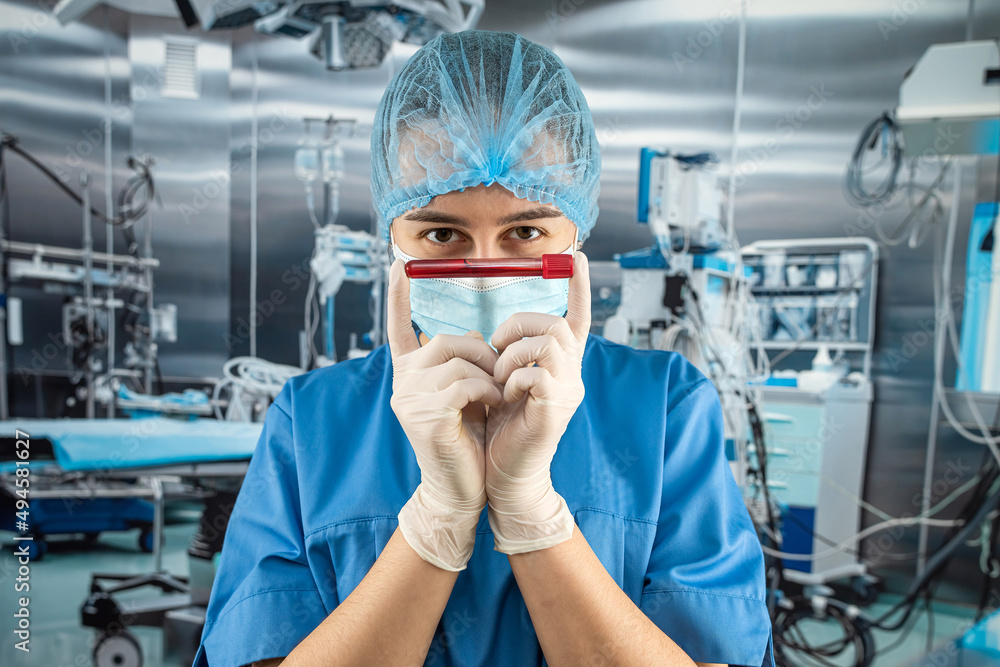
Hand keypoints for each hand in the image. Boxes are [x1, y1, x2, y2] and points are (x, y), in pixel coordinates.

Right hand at [387, 258, 503, 570]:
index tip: (396, 264)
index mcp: (409, 375)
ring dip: (489, 374)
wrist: (460, 489)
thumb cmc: (468, 441)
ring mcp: (409, 399)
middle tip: (500, 375)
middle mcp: (402, 383)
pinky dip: (488, 390)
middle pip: (444, 341)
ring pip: (458, 361)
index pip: (397, 328)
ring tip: (499, 394)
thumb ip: (463, 365)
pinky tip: (494, 404)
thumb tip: (474, 334)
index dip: (397, 297)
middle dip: (481, 353)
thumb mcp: (466, 396)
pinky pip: (464, 384)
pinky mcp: (426, 416)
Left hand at [484, 251, 590, 553]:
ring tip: (497, 376)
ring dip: (514, 352)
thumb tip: (483, 333)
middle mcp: (571, 374)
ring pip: (550, 342)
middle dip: (521, 325)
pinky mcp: (556, 410)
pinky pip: (537, 374)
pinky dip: (513, 378)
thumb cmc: (499, 430)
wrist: (503, 475)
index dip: (578, 288)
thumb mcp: (499, 385)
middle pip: (558, 324)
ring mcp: (567, 392)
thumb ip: (502, 358)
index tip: (576, 255)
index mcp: (558, 365)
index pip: (577, 319)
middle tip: (496, 345)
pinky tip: (503, 396)